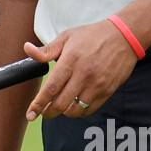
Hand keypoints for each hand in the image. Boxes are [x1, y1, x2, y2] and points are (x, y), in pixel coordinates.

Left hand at [23, 19, 138, 119]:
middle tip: (44, 112)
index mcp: (70, 61)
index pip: (51, 88)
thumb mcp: (67, 37)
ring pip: (75, 110)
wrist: (124, 37)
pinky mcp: (107, 90)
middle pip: (61, 103)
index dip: (39, 104)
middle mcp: (83, 75)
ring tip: (60, 107)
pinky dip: (79, 112)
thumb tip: (27, 49)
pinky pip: (90, 109)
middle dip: (49, 112)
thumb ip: (46, 50)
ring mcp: (97, 84)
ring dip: (64, 112)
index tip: (31, 114)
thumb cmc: (92, 36)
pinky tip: (75, 106)